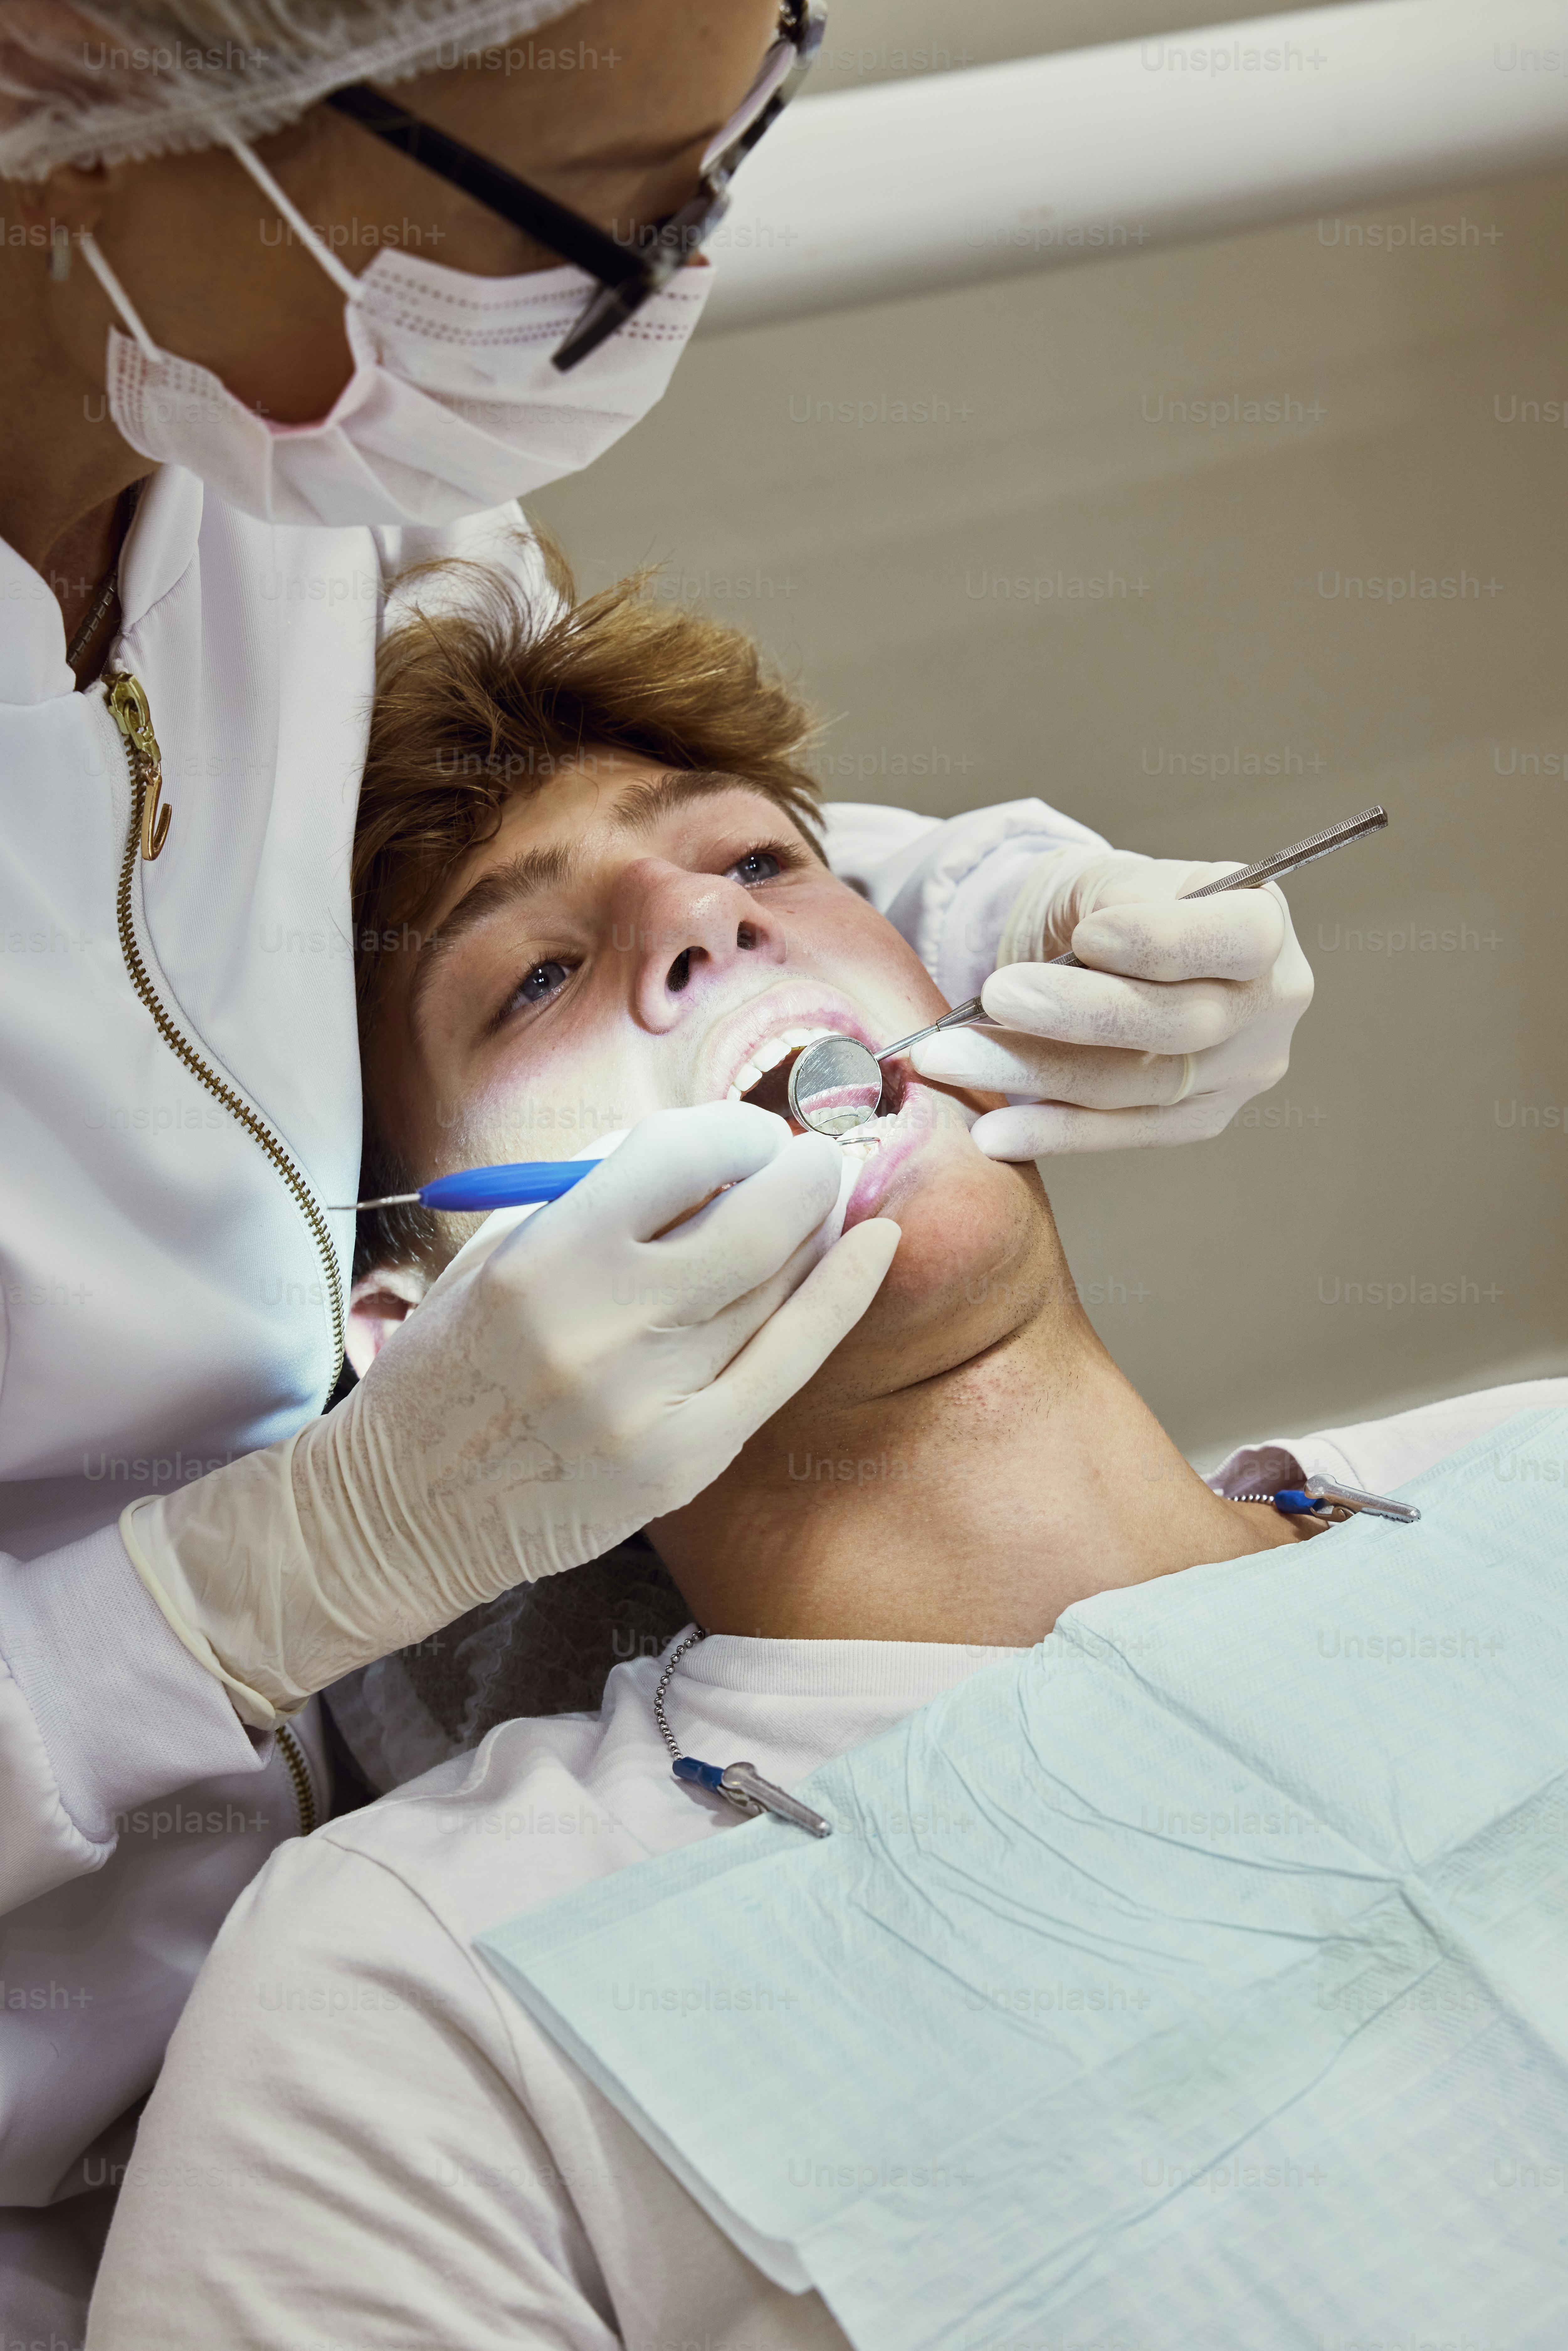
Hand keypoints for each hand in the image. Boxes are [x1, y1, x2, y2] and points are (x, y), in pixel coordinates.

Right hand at [121, 1104, 898, 1722]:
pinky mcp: (684, 1459)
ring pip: (776, 1284)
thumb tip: (711, 1144)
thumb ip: (598, 1194)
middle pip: (752, 1220)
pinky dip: (842, 1294)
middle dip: (799, 1173)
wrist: (406, 1506)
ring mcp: (650, 1401)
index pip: (682, 1155)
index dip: (736, 1130)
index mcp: (543, 1259)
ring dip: (815, 1228)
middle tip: (808, 1160)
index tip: (752, 1133)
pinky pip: (789, 1361)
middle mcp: (602, 1327)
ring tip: (821, 1204)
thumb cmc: (453, 1362)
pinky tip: (877, 1246)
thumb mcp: (497, 1251)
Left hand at [910, 847, 1312, 1156]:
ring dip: (1036, 1073)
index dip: (1162, 943)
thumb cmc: (1113, 907)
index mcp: (1265, 925)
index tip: (1086, 936)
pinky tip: (993, 1133)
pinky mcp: (1198, 1120)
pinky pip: (1121, 1133)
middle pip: (1178, 1023)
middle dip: (1077, 1012)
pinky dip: (1051, 1132)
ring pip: (1136, 1084)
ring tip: (953, 1057)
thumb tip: (1083, 960)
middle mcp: (1270, 1006)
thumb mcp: (1115, 879)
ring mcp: (1240, 1074)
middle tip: (995, 993)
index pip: (1237, 939)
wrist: (1101, 954)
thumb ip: (1116, 903)